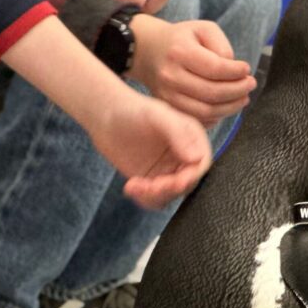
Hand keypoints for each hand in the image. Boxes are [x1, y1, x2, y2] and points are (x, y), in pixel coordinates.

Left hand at [86, 89, 212, 208]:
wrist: (106, 115)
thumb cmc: (132, 109)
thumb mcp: (157, 116)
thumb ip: (178, 134)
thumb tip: (197, 158)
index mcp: (192, 139)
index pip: (201, 164)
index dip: (190, 177)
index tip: (175, 182)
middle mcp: (184, 156)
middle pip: (187, 183)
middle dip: (168, 189)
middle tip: (149, 186)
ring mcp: (168, 170)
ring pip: (170, 195)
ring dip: (154, 196)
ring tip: (134, 185)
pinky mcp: (152, 180)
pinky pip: (154, 198)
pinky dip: (144, 198)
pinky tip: (130, 186)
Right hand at [129, 16, 255, 124]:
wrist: (147, 50)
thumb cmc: (180, 38)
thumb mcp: (202, 29)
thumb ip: (221, 46)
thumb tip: (233, 70)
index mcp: (180, 52)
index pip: (215, 69)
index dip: (236, 72)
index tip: (247, 69)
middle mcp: (171, 75)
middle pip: (212, 93)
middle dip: (238, 91)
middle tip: (250, 85)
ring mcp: (167, 94)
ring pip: (205, 111)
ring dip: (230, 108)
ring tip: (242, 98)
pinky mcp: (167, 106)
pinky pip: (196, 120)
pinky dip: (215, 117)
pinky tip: (224, 107)